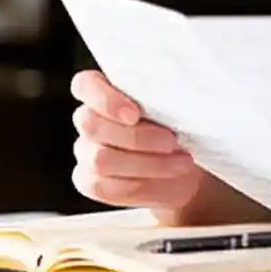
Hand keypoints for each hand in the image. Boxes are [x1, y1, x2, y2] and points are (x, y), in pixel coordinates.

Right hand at [69, 70, 202, 215]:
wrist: (185, 164)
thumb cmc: (179, 128)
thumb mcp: (175, 108)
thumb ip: (161, 99)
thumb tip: (173, 96)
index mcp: (103, 91)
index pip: (85, 84)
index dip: (105, 100)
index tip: (135, 114)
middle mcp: (88, 119)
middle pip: (92, 125)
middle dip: (138, 136)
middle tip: (172, 140)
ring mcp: (86, 152)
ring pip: (101, 159)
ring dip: (147, 162)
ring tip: (180, 161)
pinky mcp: (89, 181)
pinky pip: (105, 186)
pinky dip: (142, 182)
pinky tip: (166, 176)